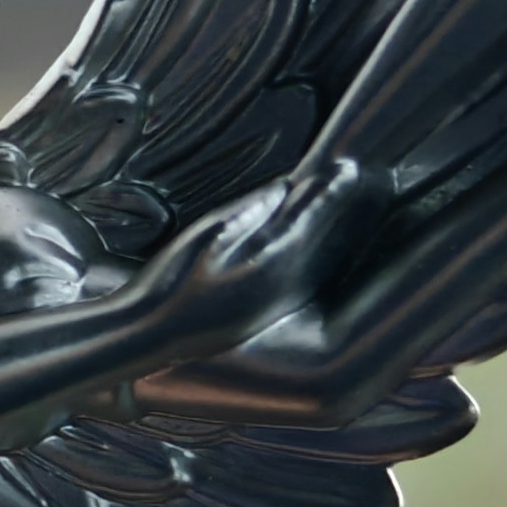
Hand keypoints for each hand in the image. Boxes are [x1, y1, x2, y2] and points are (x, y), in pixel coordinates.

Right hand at [136, 159, 379, 356]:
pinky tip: (318, 243)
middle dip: (331, 204)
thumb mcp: (205, 238)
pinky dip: (315, 255)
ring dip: (328, 229)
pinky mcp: (268, 312)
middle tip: (351, 174)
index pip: (306, 216)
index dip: (328, 191)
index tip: (348, 169)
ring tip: (340, 201)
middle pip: (316, 234)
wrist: (155, 337)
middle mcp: (281, 282)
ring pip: (313, 256)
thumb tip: (283, 189)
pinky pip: (302, 276)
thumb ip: (248, 214)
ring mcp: (277, 300)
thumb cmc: (172, 284)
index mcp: (265, 260)